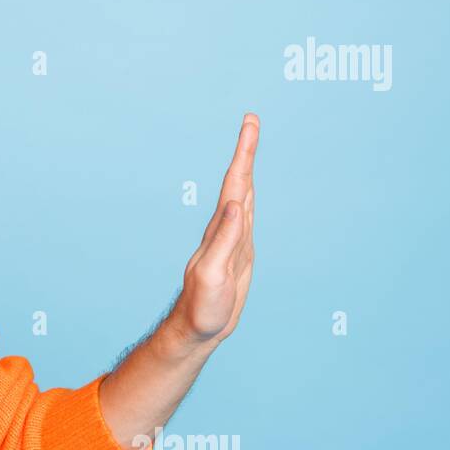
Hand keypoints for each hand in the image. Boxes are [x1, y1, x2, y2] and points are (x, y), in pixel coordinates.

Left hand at [171, 113, 258, 346]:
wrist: (197, 328)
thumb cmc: (202, 306)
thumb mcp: (214, 274)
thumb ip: (225, 239)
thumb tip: (236, 203)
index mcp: (220, 229)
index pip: (235, 182)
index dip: (244, 153)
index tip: (250, 124)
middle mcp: (224, 228)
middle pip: (239, 181)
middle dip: (247, 151)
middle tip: (251, 120)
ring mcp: (231, 239)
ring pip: (243, 195)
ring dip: (247, 169)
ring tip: (250, 144)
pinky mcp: (238, 252)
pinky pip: (246, 216)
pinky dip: (249, 197)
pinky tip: (248, 191)